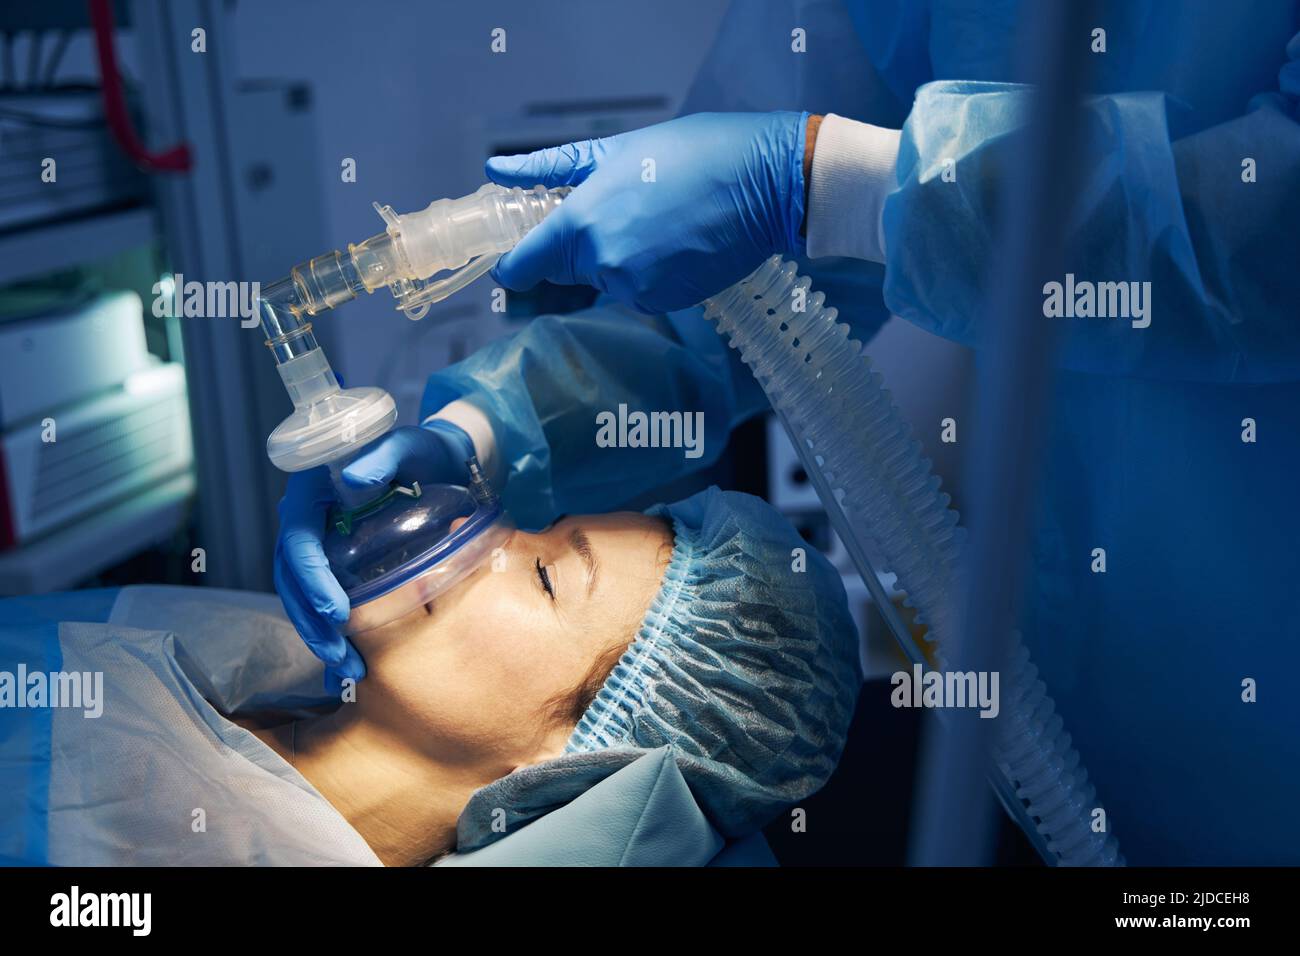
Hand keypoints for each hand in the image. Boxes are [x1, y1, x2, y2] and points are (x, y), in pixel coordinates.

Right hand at [273, 420, 475, 687]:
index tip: (338, 611)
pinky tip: (349, 662)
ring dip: (319, 635)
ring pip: (302, 596)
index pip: (298, 539)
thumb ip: (384, 456)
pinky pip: (323, 599)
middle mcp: (307, 520)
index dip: (312, 577)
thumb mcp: (408, 444)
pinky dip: (332, 631)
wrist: (439, 460)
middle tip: (339, 656)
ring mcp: (319, 543)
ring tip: (347, 670)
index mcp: (311, 492)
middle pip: (292, 577)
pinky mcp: (337, 561)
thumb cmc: (422, 449)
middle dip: (311, 621)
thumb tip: (354, 483)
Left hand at [485, 111, 808, 312]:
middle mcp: (604, 263)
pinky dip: (648, 273)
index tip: (512, 258)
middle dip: (581, 248)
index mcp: (582, 222)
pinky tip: (674, 242)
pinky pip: (638, 292)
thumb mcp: (615, 150)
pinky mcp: (665, 301)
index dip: (514, 263)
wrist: (763, 182)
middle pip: (568, 270)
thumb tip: (495, 169)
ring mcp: (636, 287)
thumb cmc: (692, 153)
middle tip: (621, 210)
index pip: (524, 264)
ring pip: (606, 282)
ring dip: (619, 260)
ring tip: (657, 221)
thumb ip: (550, 167)